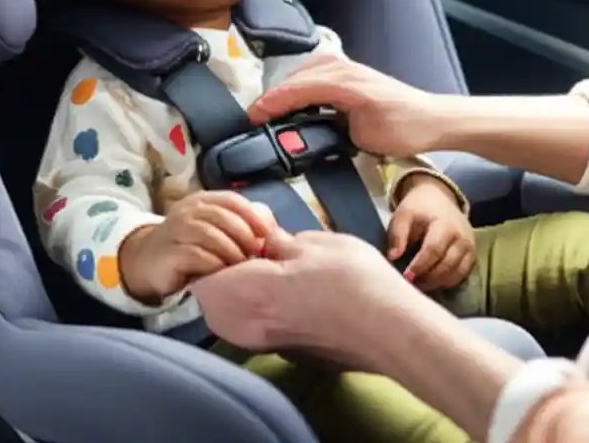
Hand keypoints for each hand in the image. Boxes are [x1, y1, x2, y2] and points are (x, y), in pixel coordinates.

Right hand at [119, 191, 275, 302]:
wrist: (147, 262)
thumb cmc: (189, 246)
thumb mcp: (213, 230)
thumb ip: (238, 224)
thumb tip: (270, 230)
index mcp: (202, 200)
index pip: (232, 200)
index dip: (253, 216)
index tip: (268, 234)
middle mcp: (188, 211)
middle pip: (225, 218)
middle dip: (245, 237)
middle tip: (254, 255)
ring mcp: (176, 230)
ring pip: (213, 237)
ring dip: (232, 253)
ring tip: (238, 267)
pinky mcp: (169, 253)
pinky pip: (199, 257)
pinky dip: (215, 266)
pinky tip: (219, 273)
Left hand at [189, 229, 428, 371]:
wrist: (389, 330)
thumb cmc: (352, 280)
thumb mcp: (313, 243)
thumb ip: (276, 242)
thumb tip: (261, 238)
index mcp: (241, 291)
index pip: (199, 270)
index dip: (215, 248)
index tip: (240, 236)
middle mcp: (240, 324)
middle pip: (209, 294)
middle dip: (224, 270)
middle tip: (257, 249)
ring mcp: (257, 343)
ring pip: (227, 312)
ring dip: (239, 290)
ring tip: (274, 269)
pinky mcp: (277, 353)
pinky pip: (249, 325)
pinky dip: (256, 307)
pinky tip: (287, 293)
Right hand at [248, 54, 445, 157]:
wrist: (432, 119)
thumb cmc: (402, 128)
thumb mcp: (362, 135)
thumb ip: (330, 128)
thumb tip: (304, 131)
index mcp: (342, 81)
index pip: (296, 89)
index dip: (271, 103)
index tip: (251, 119)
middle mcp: (341, 68)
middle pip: (295, 78)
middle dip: (272, 97)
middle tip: (253, 120)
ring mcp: (346, 67)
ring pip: (303, 73)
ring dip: (284, 91)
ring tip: (268, 112)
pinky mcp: (350, 72)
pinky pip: (314, 73)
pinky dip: (298, 86)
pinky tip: (292, 100)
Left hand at [388, 175, 474, 291]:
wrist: (438, 198)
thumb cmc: (418, 209)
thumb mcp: (404, 215)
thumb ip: (398, 235)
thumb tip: (393, 257)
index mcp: (445, 225)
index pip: (434, 250)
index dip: (420, 266)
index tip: (406, 277)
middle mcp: (462, 238)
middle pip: (447, 266)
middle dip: (427, 279)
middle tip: (410, 284)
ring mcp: (469, 248)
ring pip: (456, 275)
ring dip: (436, 283)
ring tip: (418, 284)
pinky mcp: (472, 256)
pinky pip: (462, 276)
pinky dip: (446, 282)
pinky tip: (431, 282)